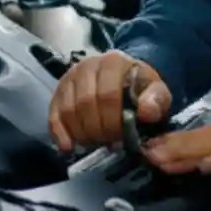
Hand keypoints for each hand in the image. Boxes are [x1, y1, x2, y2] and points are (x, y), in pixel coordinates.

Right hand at [48, 50, 170, 151]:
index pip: (108, 95)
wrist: (124, 77)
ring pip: (68, 109)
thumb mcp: (156, 91)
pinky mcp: (58, 90)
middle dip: (97, 129)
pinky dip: (59, 133)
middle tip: (108, 143)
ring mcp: (70, 77)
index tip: (121, 138)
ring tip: (94, 143)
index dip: (113, 121)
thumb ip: (157, 100)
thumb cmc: (139, 88)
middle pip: (85, 103)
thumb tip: (147, 113)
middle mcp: (87, 65)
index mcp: (113, 63)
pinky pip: (53, 113)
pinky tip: (68, 147)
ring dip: (80, 133)